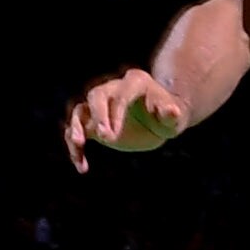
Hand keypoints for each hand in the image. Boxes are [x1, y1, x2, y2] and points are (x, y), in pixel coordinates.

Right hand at [63, 65, 192, 171]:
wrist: (159, 119)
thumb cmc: (168, 115)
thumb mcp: (174, 116)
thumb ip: (171, 114)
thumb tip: (171, 111)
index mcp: (134, 82)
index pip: (120, 96)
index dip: (114, 114)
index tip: (112, 136)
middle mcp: (113, 89)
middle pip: (96, 96)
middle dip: (97, 116)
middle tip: (104, 137)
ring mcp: (101, 106)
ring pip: (80, 111)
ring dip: (75, 127)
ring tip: (78, 145)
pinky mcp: (94, 123)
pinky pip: (77, 131)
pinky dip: (75, 147)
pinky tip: (82, 166)